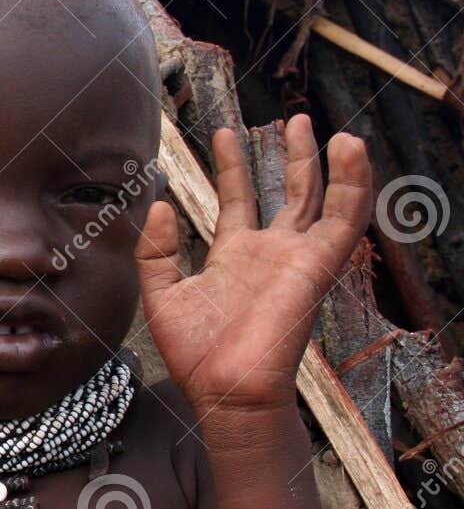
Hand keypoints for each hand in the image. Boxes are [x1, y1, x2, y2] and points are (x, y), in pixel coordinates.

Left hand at [136, 116, 371, 422]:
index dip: (232, 167)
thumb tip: (160, 203)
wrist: (225, 388)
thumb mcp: (161, 294)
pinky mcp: (318, 264)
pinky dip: (352, 181)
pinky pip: (345, 216)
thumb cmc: (195, 354)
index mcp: (233, 257)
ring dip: (324, 162)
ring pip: (320, 199)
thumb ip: (156, 250)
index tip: (223, 135)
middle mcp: (268, 253)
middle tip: (288, 120)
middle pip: (286, 194)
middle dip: (288, 156)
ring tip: (316, 125)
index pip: (238, 201)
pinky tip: (349, 148)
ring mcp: (295, 257)